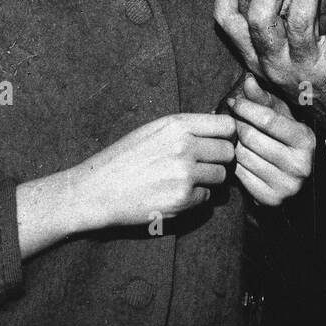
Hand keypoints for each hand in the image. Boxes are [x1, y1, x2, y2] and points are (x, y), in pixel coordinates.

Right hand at [69, 113, 236, 229]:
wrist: (96, 190)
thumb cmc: (125, 158)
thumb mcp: (154, 129)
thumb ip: (186, 127)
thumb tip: (222, 127)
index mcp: (177, 124)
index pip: (227, 126)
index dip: (227, 135)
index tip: (219, 142)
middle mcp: (184, 146)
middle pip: (229, 152)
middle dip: (220, 159)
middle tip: (204, 164)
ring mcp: (185, 174)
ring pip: (221, 176)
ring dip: (210, 180)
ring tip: (186, 179)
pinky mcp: (183, 200)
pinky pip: (207, 198)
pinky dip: (196, 198)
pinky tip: (175, 193)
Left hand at [223, 73, 315, 204]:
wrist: (294, 178)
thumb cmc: (284, 139)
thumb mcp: (281, 116)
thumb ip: (263, 99)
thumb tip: (247, 80)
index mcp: (306, 140)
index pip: (268, 119)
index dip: (246, 108)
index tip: (233, 102)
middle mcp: (300, 165)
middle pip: (251, 137)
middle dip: (236, 125)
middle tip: (230, 120)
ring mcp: (287, 185)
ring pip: (242, 156)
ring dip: (232, 144)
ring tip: (231, 137)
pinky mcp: (271, 199)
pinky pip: (239, 175)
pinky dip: (232, 163)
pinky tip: (235, 156)